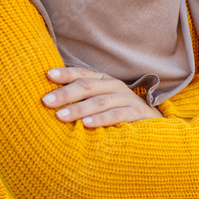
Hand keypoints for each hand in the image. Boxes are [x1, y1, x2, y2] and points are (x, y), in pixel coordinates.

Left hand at [42, 66, 162, 127]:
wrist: (152, 121)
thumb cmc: (118, 110)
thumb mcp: (101, 100)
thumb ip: (81, 98)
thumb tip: (49, 99)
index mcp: (103, 80)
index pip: (82, 74)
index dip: (66, 74)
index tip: (48, 75)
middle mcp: (114, 86)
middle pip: (88, 86)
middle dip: (66, 93)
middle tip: (46, 101)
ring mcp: (126, 98)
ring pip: (99, 102)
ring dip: (79, 109)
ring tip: (60, 116)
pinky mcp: (136, 113)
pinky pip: (116, 115)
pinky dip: (101, 119)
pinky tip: (86, 124)